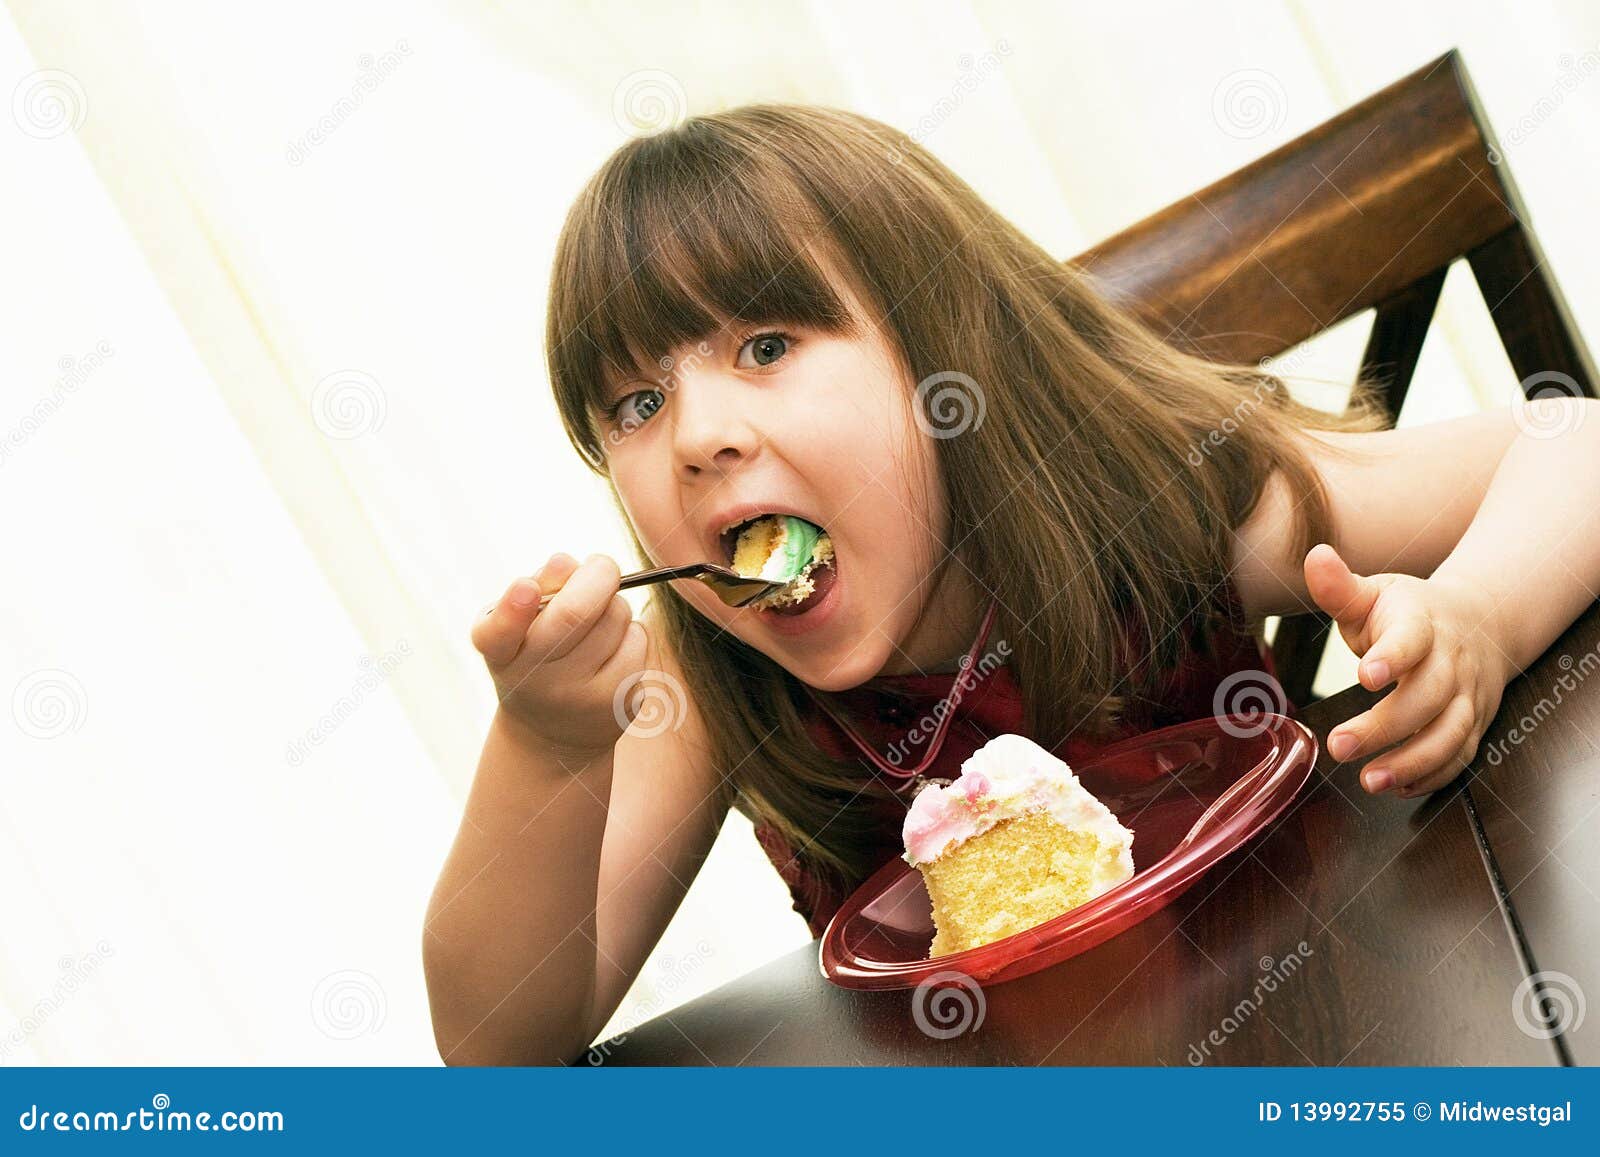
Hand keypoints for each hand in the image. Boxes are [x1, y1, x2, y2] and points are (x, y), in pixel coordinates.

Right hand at [470, 552, 649, 762]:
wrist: (555, 733)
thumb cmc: (535, 656)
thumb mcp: (521, 624)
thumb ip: (540, 586)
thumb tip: (566, 563)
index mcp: (501, 655)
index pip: (497, 634)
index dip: (513, 609)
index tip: (525, 588)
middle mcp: (536, 683)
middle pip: (575, 613)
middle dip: (598, 574)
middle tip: (600, 566)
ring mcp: (581, 699)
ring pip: (617, 616)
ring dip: (614, 604)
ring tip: (596, 624)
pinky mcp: (620, 705)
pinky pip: (639, 640)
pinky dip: (631, 631)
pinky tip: (612, 651)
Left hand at [1303, 543, 1511, 796]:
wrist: (1479, 623)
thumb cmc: (1408, 611)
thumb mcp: (1374, 592)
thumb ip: (1340, 586)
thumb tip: (1315, 556)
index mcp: (1422, 625)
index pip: (1413, 639)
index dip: (1393, 657)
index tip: (1366, 674)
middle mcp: (1451, 663)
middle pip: (1428, 697)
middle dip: (1385, 726)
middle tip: (1339, 745)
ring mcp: (1467, 697)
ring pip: (1450, 734)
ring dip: (1412, 762)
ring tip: (1369, 780)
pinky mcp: (1473, 726)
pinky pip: (1460, 757)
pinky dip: (1431, 776)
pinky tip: (1395, 786)